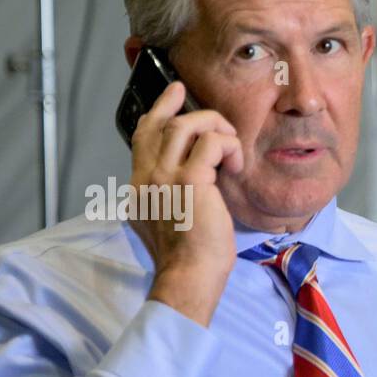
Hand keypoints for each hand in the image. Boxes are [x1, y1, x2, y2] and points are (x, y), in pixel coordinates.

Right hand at [130, 81, 244, 326]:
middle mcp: (147, 177)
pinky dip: (230, 146)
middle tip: (197, 100)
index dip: (157, 114)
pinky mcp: (191, 180)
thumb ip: (166, 200)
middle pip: (160, 125)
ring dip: (214, 128)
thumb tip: (183, 187)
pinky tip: (237, 166)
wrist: (187, 276)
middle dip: (179, 105)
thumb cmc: (185, 260)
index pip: (143, 139)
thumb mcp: (164, 225)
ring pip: (185, 126)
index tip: (171, 99)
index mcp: (140, 187)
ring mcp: (166, 176)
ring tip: (231, 147)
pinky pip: (213, 143)